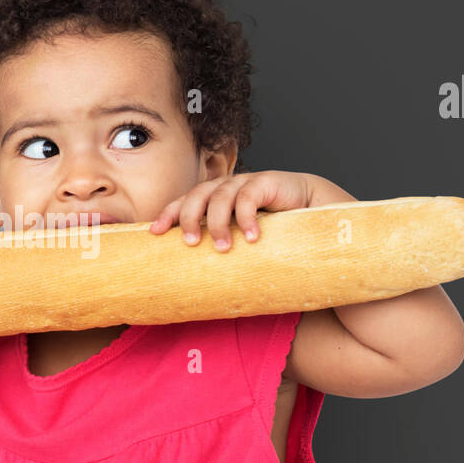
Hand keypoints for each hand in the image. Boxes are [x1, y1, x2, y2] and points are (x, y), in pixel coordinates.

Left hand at [147, 170, 316, 251]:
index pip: (184, 201)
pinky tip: (251, 238)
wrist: (308, 205)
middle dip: (189, 218)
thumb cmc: (270, 226)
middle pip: (196, 195)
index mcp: (213, 197)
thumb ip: (221, 244)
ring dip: (219, 224)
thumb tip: (197, 280)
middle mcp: (224, 187)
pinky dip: (246, 217)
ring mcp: (244, 182)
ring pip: (220, 197)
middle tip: (191, 243)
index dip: (168, 213)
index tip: (155, 232)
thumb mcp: (239, 235)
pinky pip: (249, 196)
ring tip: (224, 248)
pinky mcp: (266, 181)